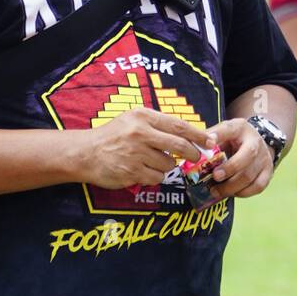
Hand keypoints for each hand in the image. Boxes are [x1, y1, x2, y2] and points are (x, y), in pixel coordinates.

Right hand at [78, 107, 209, 189]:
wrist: (85, 152)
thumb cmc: (114, 135)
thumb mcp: (134, 119)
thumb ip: (159, 124)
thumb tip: (189, 134)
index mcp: (143, 117)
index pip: (179, 126)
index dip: (198, 135)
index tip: (210, 141)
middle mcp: (140, 134)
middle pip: (179, 146)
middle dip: (193, 153)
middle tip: (197, 157)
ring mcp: (135, 154)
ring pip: (168, 165)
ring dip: (167, 166)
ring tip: (151, 161)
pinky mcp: (131, 172)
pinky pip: (156, 178)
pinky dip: (154, 176)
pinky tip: (142, 170)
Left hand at [205, 117, 275, 199]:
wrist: (257, 142)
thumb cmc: (234, 140)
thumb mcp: (223, 132)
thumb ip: (209, 139)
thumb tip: (190, 148)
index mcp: (240, 128)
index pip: (230, 129)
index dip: (219, 135)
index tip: (208, 142)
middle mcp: (256, 142)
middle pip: (247, 155)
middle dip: (230, 168)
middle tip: (215, 177)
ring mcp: (264, 158)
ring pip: (250, 175)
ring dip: (231, 186)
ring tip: (216, 191)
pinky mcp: (269, 172)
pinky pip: (257, 186)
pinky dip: (243, 192)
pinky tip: (231, 192)